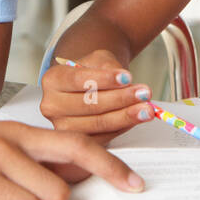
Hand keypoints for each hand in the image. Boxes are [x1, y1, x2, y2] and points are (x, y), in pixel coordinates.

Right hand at [38, 48, 155, 145]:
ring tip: (147, 108)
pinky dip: (123, 127)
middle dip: (121, 99)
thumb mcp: (98, 58)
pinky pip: (104, 137)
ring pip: (98, 123)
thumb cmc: (92, 70)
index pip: (78, 80)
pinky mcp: (78, 141)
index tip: (127, 77)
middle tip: (144, 94)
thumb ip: (107, 66)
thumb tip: (125, 82)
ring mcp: (63, 127)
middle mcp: (52, 106)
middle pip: (89, 104)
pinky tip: (136, 118)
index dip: (105, 79)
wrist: (88, 84)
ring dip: (126, 116)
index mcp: (52, 80)